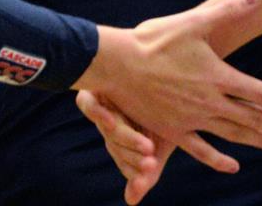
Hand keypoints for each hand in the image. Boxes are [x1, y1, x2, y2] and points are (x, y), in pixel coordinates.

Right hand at [74, 0, 261, 191]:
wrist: (118, 64)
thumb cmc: (154, 40)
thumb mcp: (194, 20)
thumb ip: (228, 11)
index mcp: (218, 76)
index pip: (261, 92)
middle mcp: (210, 102)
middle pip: (254, 118)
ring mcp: (192, 119)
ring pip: (234, 134)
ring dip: (261, 141)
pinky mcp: (173, 130)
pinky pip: (200, 150)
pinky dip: (217, 159)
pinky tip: (233, 166)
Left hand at [75, 89, 171, 203]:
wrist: (174, 69)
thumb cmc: (166, 109)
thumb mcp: (163, 142)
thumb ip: (146, 173)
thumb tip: (130, 202)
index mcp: (124, 137)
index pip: (123, 160)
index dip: (135, 167)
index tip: (154, 170)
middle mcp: (110, 121)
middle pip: (115, 144)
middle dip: (134, 155)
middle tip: (152, 161)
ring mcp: (102, 104)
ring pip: (105, 128)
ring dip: (123, 138)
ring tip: (146, 145)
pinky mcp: (95, 86)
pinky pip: (87, 103)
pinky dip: (97, 113)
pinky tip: (112, 119)